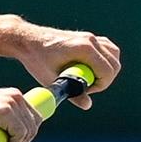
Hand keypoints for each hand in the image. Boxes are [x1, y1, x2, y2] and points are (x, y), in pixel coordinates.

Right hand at [0, 85, 42, 141]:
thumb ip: (6, 135)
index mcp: (14, 96)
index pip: (35, 117)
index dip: (28, 134)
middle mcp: (15, 96)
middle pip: (34, 125)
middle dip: (25, 141)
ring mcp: (11, 102)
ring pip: (28, 130)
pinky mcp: (5, 111)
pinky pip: (19, 133)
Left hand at [7, 23, 121, 109]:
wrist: (26, 40)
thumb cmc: (36, 59)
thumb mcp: (51, 79)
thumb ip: (71, 93)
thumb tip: (87, 105)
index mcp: (83, 48)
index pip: (108, 71)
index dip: (100, 86)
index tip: (85, 91)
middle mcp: (90, 40)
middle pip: (114, 64)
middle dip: (104, 79)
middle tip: (85, 86)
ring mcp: (90, 36)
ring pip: (114, 55)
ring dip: (106, 69)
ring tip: (86, 77)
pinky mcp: (88, 37)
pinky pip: (107, 48)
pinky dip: (104, 59)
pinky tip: (88, 67)